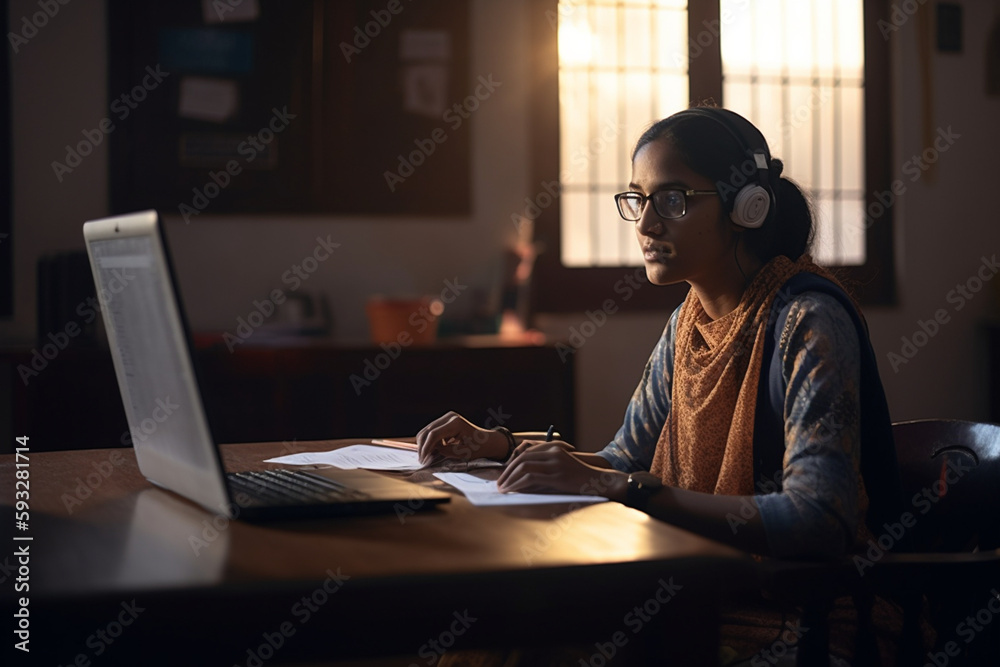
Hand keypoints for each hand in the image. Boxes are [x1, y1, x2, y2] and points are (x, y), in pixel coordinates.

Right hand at [415, 411, 508, 464]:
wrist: (487, 441)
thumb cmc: (478, 447)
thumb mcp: (463, 453)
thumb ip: (445, 451)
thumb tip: (430, 451)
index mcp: (456, 423)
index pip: (434, 434)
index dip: (426, 447)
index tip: (423, 460)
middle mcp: (449, 417)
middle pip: (427, 431)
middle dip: (423, 446)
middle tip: (422, 460)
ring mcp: (447, 417)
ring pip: (427, 431)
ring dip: (424, 444)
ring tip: (426, 457)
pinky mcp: (445, 421)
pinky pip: (431, 431)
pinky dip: (429, 441)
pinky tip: (433, 451)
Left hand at [496, 441, 625, 497]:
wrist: (600, 482)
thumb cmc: (581, 478)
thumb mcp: (563, 467)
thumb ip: (547, 467)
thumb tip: (525, 478)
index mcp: (554, 448)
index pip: (526, 451)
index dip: (512, 463)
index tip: (504, 474)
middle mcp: (553, 453)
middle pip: (522, 458)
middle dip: (507, 471)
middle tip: (499, 483)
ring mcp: (555, 463)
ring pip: (523, 467)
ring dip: (509, 478)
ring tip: (502, 488)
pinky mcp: (557, 476)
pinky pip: (530, 478)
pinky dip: (517, 484)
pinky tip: (511, 491)